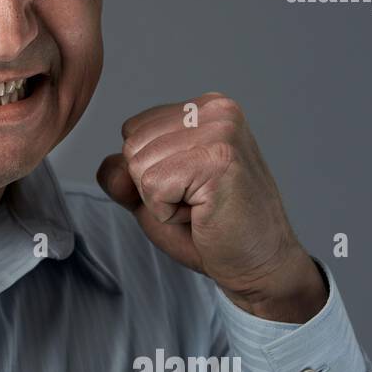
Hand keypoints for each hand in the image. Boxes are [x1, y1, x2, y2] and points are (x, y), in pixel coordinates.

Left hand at [96, 92, 324, 322]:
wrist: (259, 264)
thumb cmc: (209, 228)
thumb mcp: (151, 194)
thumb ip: (123, 174)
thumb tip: (112, 165)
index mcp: (203, 107)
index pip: (132, 130)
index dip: (148, 171)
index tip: (189, 187)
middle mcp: (215, 109)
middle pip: (131, 145)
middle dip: (152, 186)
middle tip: (198, 201)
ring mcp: (220, 130)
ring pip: (138, 165)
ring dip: (161, 200)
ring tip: (202, 206)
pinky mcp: (218, 159)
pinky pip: (152, 186)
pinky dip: (168, 212)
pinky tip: (203, 214)